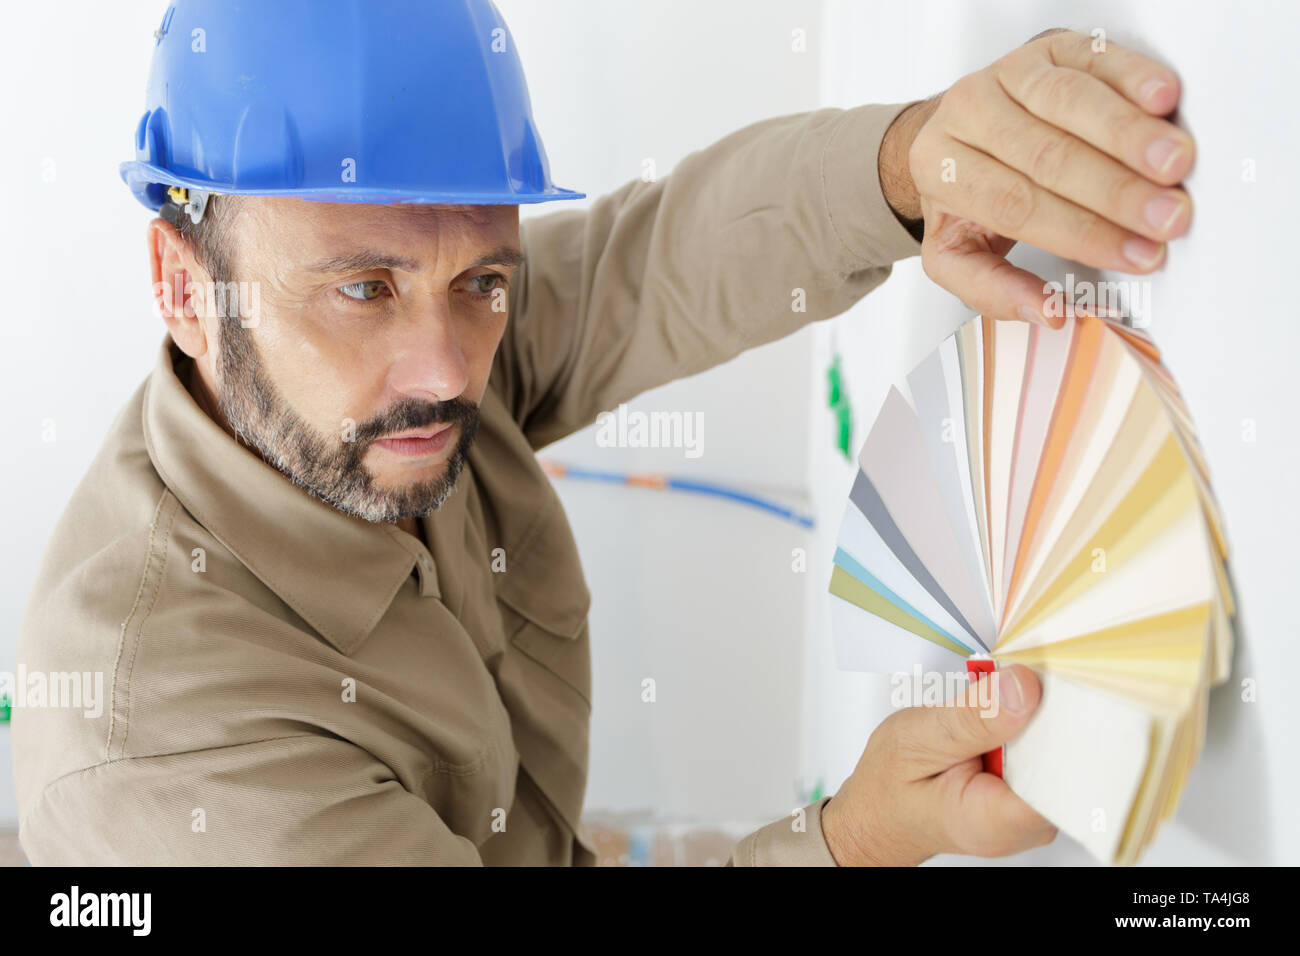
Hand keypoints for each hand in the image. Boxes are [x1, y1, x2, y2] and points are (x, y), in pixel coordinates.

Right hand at [821, 664, 1057, 864]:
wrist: (882, 811)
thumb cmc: (890, 785)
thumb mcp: (916, 739)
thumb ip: (970, 718)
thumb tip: (1023, 687)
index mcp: (994, 819)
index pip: (1066, 781)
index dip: (1070, 730)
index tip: (1054, 687)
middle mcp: (1024, 823)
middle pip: (1071, 763)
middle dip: (1051, 713)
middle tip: (1016, 681)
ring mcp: (1033, 812)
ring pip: (1065, 755)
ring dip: (1040, 716)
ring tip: (1003, 699)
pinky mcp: (1034, 796)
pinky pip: (1051, 755)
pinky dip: (1033, 726)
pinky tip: (1007, 714)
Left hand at [877, 29, 1194, 327]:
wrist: (953, 132)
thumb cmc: (967, 195)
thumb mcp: (957, 251)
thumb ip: (992, 289)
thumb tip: (1048, 312)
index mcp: (942, 168)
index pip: (1017, 206)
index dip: (1082, 233)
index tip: (1136, 254)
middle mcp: (968, 114)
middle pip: (1047, 157)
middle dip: (1116, 193)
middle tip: (1166, 217)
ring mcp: (1009, 75)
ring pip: (1070, 103)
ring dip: (1129, 136)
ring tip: (1174, 165)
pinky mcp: (1049, 48)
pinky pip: (1092, 59)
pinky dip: (1132, 77)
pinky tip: (1162, 99)